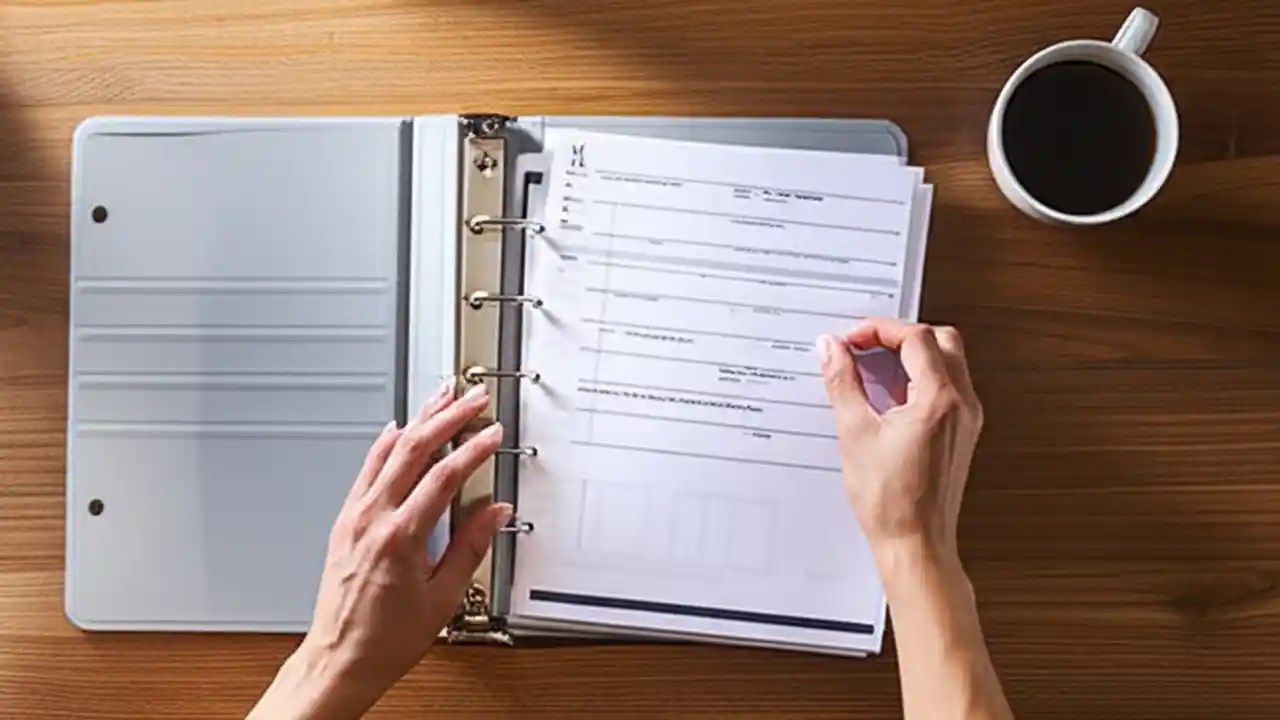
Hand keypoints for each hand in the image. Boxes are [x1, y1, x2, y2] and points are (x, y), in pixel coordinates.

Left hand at [248, 381, 510, 719]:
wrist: (341, 658)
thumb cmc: (386, 638)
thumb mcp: (443, 598)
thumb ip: (471, 547)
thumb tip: (493, 513)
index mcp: (400, 538)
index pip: (443, 476)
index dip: (473, 449)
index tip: (491, 434)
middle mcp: (371, 519)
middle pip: (413, 449)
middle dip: (446, 416)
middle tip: (471, 398)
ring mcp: (354, 517)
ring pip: (387, 451)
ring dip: (417, 419)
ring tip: (439, 396)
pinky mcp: (345, 521)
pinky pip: (367, 469)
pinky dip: (386, 443)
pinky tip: (397, 430)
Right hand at [817, 318, 982, 558]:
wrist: (915, 543)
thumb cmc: (891, 502)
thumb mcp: (855, 433)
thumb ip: (843, 382)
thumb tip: (832, 350)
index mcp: (938, 400)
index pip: (915, 338)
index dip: (880, 330)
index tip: (852, 339)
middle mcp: (961, 405)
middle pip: (941, 340)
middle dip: (901, 335)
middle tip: (866, 344)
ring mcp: (966, 419)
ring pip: (949, 361)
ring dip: (913, 354)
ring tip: (875, 366)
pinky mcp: (962, 433)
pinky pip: (949, 387)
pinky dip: (922, 376)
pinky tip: (891, 393)